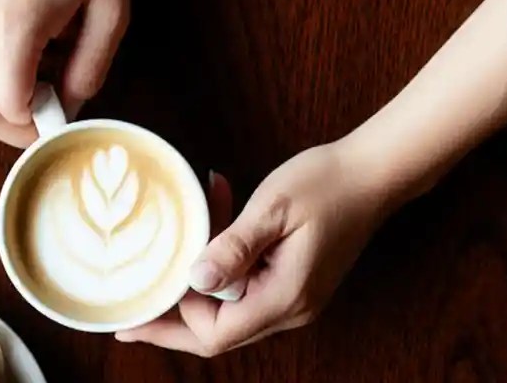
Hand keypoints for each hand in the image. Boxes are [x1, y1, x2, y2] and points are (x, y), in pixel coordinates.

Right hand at [0, 0, 127, 146]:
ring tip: (55, 70)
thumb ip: (91, 69)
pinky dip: (5, 73)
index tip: (64, 119)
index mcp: (15, 24)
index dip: (35, 126)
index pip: (6, 104)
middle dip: (16, 126)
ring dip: (12, 97)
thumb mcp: (111, 14)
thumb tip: (71, 110)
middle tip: (55, 114)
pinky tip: (42, 48)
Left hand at [117, 141, 394, 355]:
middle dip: (175, 312)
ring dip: (200, 274)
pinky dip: (223, 260)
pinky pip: (247, 284)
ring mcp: (294, 297)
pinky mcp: (294, 280)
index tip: (140, 303)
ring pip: (230, 305)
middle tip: (131, 304)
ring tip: (183, 227)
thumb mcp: (273, 208)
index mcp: (285, 297)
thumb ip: (233, 246)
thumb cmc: (327, 183)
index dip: (174, 324)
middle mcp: (291, 308)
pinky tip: (215, 215)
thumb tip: (194, 280)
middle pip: (219, 329)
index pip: (216, 334)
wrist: (375, 172)